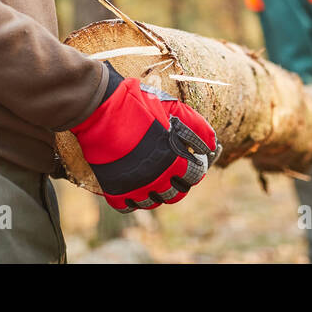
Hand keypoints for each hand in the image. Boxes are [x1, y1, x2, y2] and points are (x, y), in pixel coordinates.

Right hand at [70, 61, 219, 211]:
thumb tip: (212, 143)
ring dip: (156, 191)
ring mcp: (135, 187)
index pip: (194, 176)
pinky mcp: (115, 190)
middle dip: (178, 182)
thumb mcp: (172, 109)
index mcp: (174, 161)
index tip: (190, 159)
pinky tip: (134, 185)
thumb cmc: (138, 105)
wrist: (99, 108)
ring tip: (153, 175)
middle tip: (172, 168)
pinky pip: (128, 207)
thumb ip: (196, 126)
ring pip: (153, 202)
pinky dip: (132, 200)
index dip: (195, 167)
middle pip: (176, 194)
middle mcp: (158, 179)